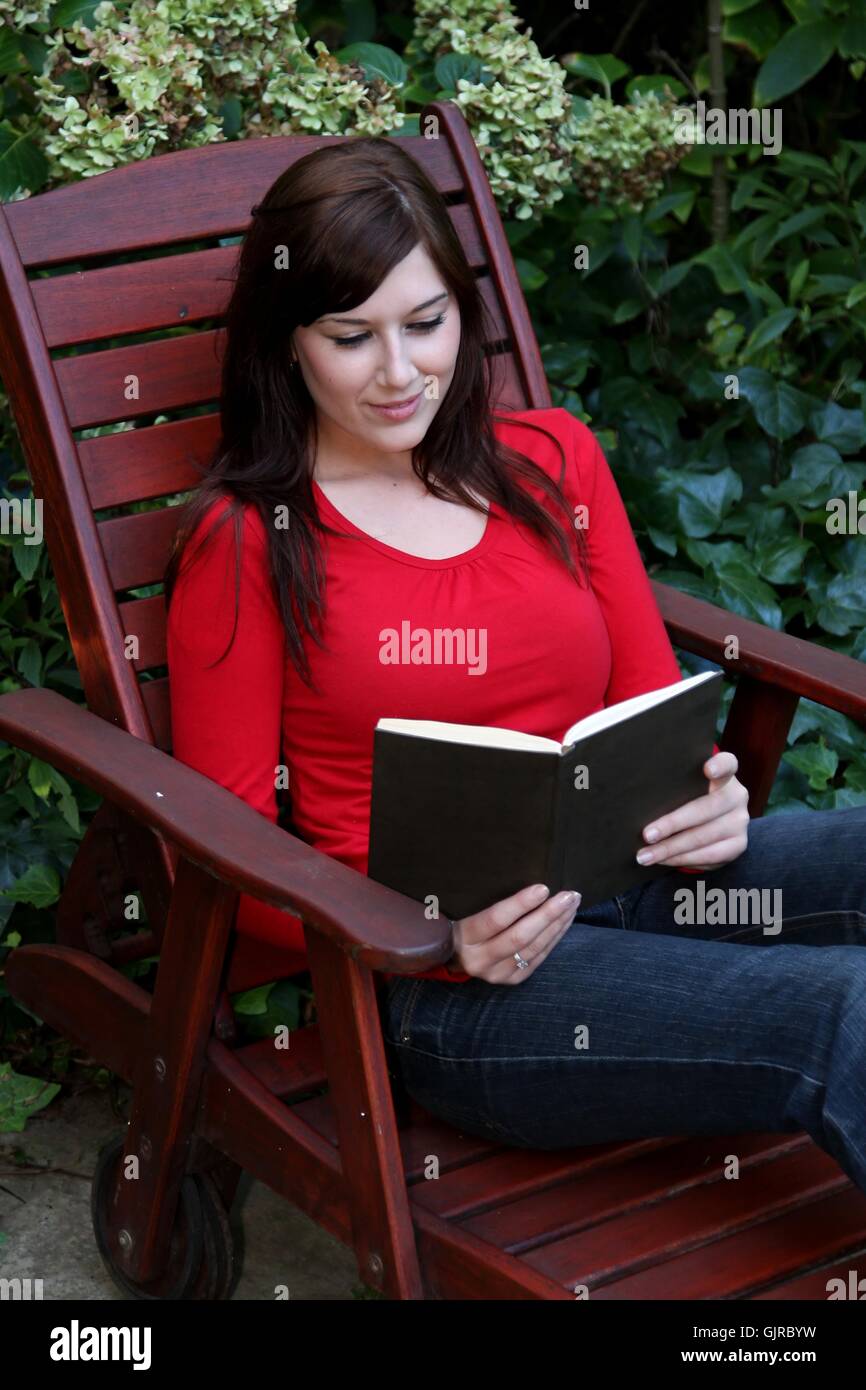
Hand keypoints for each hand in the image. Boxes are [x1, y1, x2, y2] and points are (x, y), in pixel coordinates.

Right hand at [448, 882, 580, 984]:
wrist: (454, 957)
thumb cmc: (462, 924)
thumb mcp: (464, 910)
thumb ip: (486, 901)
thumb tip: (527, 882)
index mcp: (464, 937)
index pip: (495, 919)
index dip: (520, 904)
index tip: (543, 888)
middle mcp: (479, 959)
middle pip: (520, 936)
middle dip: (548, 915)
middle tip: (569, 895)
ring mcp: (497, 973)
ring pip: (534, 948)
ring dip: (557, 924)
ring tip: (573, 903)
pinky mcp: (512, 979)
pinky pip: (539, 957)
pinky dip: (555, 937)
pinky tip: (566, 921)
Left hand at [637, 750, 748, 871]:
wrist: (711, 820)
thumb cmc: (687, 797)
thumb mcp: (684, 787)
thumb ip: (673, 786)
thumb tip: (637, 797)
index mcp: (724, 775)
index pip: (728, 764)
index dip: (720, 766)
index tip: (708, 769)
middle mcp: (737, 796)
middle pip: (705, 809)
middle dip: (672, 824)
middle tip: (647, 835)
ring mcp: (740, 821)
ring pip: (703, 837)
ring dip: (670, 848)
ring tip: (645, 855)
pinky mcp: (738, 844)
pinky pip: (709, 855)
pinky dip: (682, 859)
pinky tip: (663, 860)